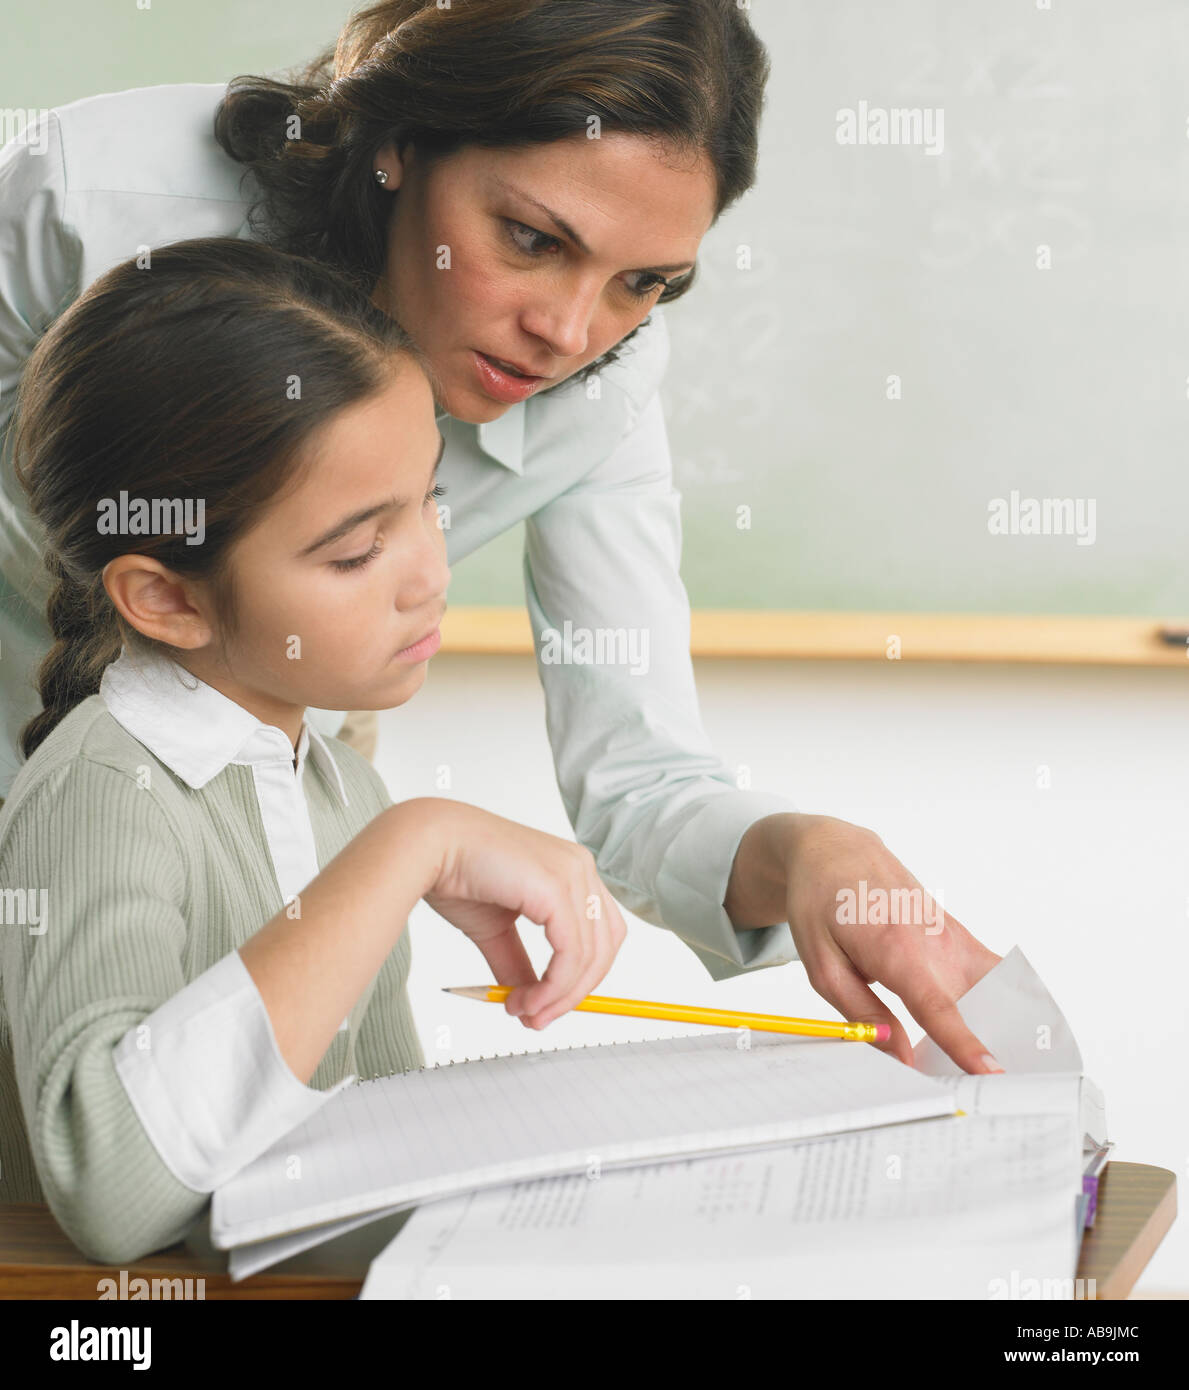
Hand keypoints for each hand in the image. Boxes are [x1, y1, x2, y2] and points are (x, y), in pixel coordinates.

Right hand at [415, 800, 627, 1029]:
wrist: (427, 847)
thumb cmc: (457, 874)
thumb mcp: (497, 930)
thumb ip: (519, 963)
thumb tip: (532, 1002)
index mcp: (573, 870)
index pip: (600, 934)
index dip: (580, 977)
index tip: (545, 1007)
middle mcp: (581, 867)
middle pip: (605, 947)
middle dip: (574, 993)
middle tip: (537, 1019)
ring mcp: (573, 874)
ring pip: (590, 955)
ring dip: (560, 996)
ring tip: (525, 1012)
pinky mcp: (557, 887)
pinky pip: (571, 953)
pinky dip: (554, 986)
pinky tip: (527, 999)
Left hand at [780, 815, 1001, 1071]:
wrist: (834, 851)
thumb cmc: (821, 904)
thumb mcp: (821, 965)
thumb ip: (863, 1015)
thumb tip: (900, 1057)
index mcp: (894, 949)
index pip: (938, 1006)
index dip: (966, 1042)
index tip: (993, 1072)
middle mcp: (933, 940)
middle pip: (978, 1005)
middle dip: (995, 1046)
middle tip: (998, 1091)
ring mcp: (951, 934)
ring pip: (996, 988)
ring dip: (1009, 1025)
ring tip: (1020, 1064)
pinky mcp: (958, 932)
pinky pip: (992, 971)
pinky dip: (1005, 998)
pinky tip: (1009, 1026)